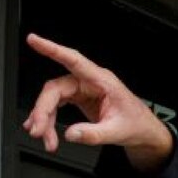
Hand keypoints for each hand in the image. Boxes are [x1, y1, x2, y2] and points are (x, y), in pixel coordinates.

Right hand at [21, 33, 173, 171]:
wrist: (143, 131)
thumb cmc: (136, 125)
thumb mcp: (117, 132)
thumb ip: (94, 134)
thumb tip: (71, 134)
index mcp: (102, 81)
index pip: (74, 60)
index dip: (52, 49)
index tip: (34, 40)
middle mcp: (89, 82)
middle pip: (55, 89)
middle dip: (43, 110)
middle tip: (38, 131)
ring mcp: (83, 90)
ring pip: (53, 99)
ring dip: (45, 118)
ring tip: (45, 138)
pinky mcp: (79, 98)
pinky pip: (58, 105)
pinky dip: (49, 118)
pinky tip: (43, 129)